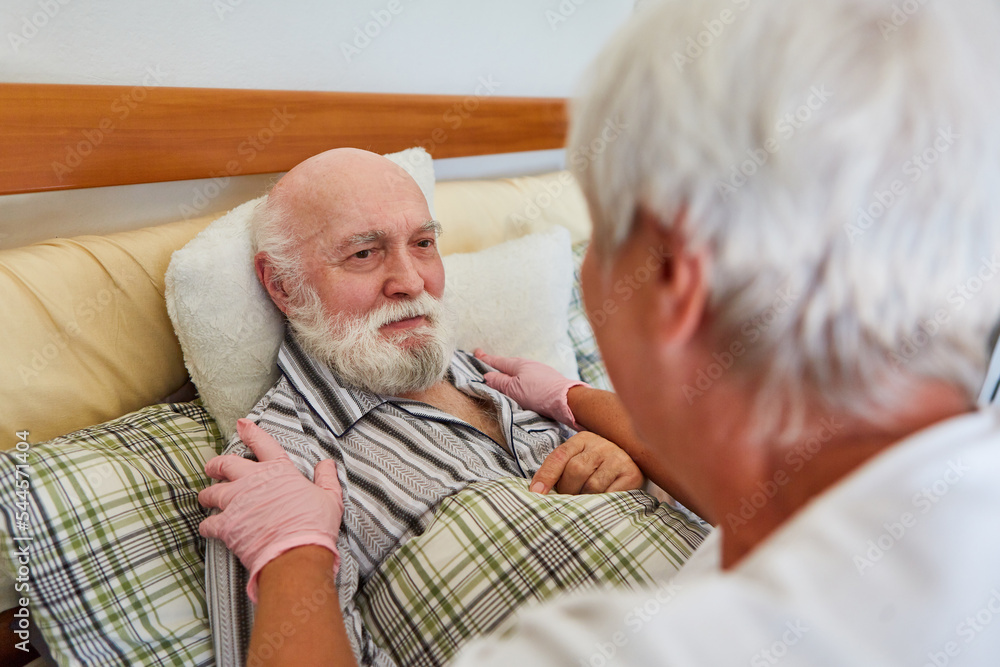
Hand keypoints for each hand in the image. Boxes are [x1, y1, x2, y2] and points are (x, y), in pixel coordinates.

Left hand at [198, 418, 344, 602]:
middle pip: (227, 464)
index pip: (263, 444)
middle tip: (212, 467)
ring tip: (206, 497)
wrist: (296, 553)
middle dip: (217, 464)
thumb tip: (327, 464)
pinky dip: (206, 524)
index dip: (251, 432)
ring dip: (208, 494)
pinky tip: (207, 527)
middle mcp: (253, 481)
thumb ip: (326, 478)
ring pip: (212, 491)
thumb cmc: (314, 525)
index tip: (241, 424)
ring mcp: (237, 502)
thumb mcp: (330, 498)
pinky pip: (208, 522)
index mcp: (279, 471)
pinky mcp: (226, 525)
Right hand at [474, 349, 588, 428]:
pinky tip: (522, 383)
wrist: (567, 399)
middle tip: (487, 362)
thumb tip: (487, 375)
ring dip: (510, 371)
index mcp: (519, 365)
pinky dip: (521, 378)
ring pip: (520, 370)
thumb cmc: (538, 393)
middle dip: (498, 364)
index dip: (486, 359)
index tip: (476, 353)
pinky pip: (529, 377)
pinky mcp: (548, 381)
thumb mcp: (514, 389)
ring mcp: (540, 372)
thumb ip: (500, 382)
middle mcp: (530, 365)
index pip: (498, 361)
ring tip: (503, 373)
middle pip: (509, 364)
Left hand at [530, 431, 643, 494]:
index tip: (536, 493)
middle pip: (576, 469)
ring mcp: (618, 458)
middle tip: (567, 500)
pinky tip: (600, 503)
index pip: (559, 456)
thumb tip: (538, 492)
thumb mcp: (577, 460)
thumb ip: (560, 470)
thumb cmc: (597, 467)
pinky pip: (611, 494)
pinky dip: (601, 501)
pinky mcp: (632, 474)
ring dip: (585, 498)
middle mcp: (601, 445)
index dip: (546, 475)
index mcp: (582, 439)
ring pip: (592, 485)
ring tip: (584, 501)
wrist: (634, 463)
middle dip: (567, 489)